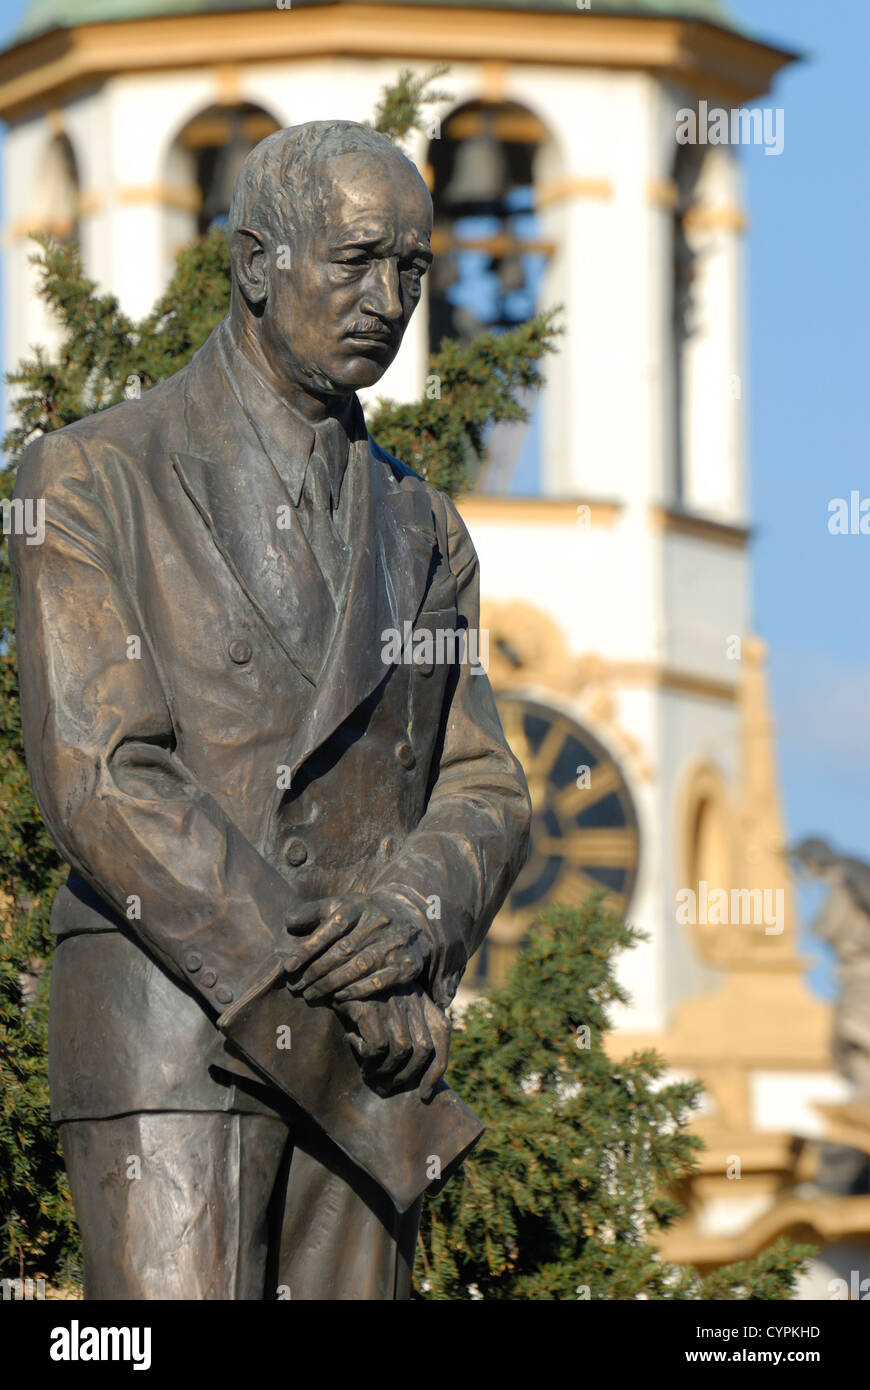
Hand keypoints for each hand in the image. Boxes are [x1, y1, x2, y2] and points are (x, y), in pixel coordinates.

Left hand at [284, 892, 431, 1004]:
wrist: (411, 918)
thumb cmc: (364, 916)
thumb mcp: (341, 905)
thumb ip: (312, 912)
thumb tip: (287, 923)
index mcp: (360, 906)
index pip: (330, 927)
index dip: (307, 948)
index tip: (288, 967)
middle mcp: (379, 923)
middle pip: (343, 950)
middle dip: (315, 971)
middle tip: (297, 987)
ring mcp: (395, 944)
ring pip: (358, 967)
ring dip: (331, 984)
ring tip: (311, 994)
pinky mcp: (407, 965)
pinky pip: (378, 982)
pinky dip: (356, 991)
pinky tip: (338, 997)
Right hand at [335, 988, 450, 1099]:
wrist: (329, 968)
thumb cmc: (359, 994)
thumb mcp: (388, 1007)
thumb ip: (407, 1028)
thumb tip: (420, 1076)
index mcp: (421, 996)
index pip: (442, 1035)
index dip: (436, 1070)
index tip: (425, 1093)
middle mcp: (411, 996)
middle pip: (424, 1049)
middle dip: (406, 1077)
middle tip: (384, 1086)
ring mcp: (392, 1000)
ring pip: (402, 1051)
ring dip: (384, 1070)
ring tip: (368, 1070)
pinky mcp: (369, 1006)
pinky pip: (378, 1046)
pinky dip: (367, 1056)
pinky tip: (354, 1044)